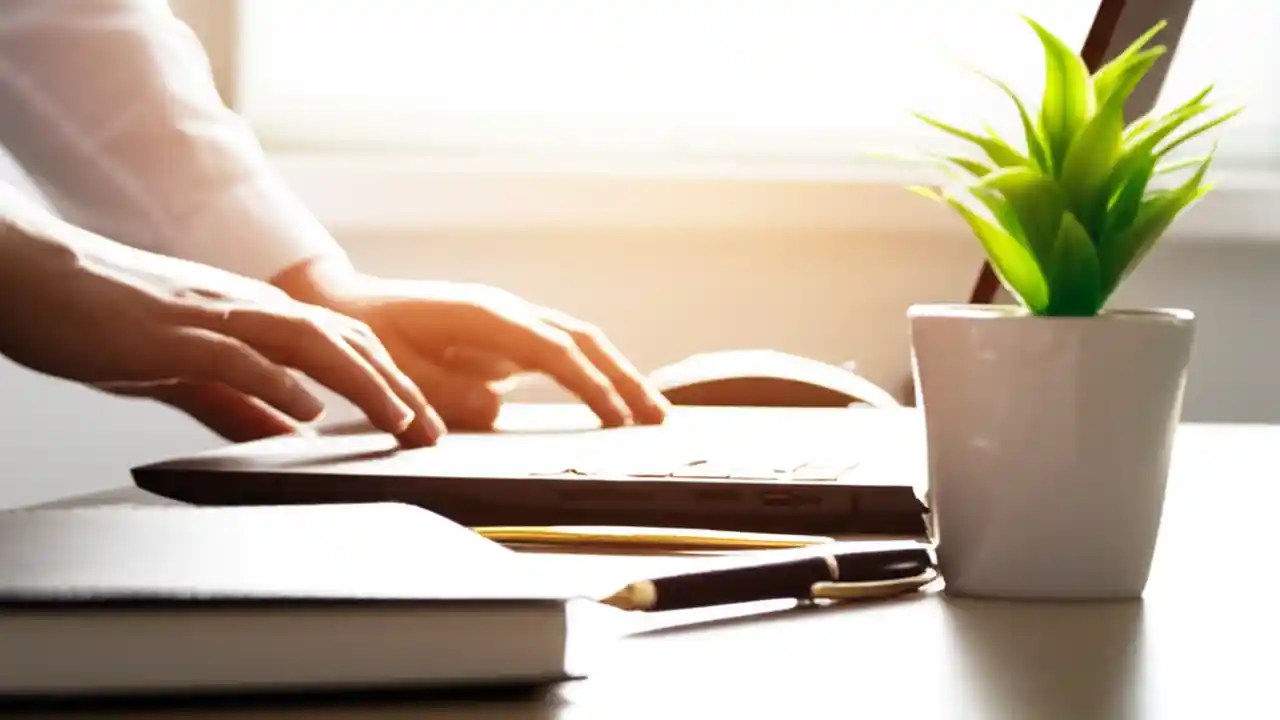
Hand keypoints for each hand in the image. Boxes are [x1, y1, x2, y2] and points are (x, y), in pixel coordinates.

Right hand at [0, 199, 443, 446]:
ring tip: (398, 419)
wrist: (32, 280)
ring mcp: (212, 316)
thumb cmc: (104, 321)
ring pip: (307, 341)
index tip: (422, 423)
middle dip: (398, 387)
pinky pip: (236, 356)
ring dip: (361, 382)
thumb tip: (289, 435)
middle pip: (343, 340)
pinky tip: (307, 411)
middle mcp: (245, 307)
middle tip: (432, 432)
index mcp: (252, 315)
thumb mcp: (187, 371)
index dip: (389, 382)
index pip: (341, 344)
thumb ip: (239, 403)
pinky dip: (277, 383)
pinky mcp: (170, 333)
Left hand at [275, 258, 669, 429]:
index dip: (589, 384)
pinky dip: (593, 375)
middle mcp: (506, 312)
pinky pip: (560, 355)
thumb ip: (446, 393)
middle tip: (659, 417)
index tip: (617, 417)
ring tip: (651, 413)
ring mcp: (509, 323)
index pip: (554, 350)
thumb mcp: (398, 372)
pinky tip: (612, 402)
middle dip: (624, 377)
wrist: (347, 307)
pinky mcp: (506, 339)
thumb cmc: (368, 338)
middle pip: (582, 340)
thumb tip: (498, 410)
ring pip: (578, 344)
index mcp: (484, 315)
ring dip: (617, 375)